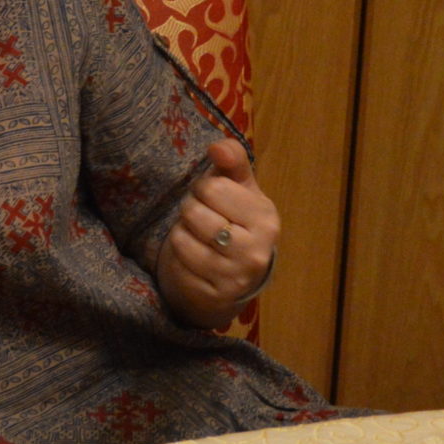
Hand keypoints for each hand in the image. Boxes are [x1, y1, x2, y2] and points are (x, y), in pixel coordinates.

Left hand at [156, 138, 279, 328]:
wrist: (236, 280)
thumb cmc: (236, 224)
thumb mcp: (240, 189)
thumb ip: (233, 161)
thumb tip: (217, 147)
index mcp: (266, 219)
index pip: (212, 187)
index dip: (203, 188)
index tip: (212, 198)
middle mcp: (255, 251)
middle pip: (194, 212)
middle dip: (190, 209)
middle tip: (202, 218)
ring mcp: (234, 277)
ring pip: (181, 238)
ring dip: (182, 232)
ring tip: (197, 236)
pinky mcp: (213, 296)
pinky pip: (177, 263)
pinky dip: (178, 256)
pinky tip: (193, 258)